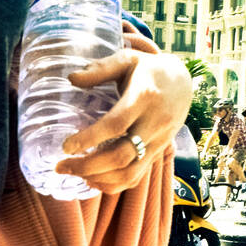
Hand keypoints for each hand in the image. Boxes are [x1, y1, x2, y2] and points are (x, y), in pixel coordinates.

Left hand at [54, 33, 193, 194]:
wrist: (183, 82)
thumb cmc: (149, 70)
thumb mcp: (128, 60)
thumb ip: (101, 68)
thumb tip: (71, 79)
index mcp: (145, 97)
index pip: (116, 124)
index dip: (90, 139)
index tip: (66, 146)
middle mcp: (155, 123)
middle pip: (121, 155)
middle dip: (88, 166)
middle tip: (61, 166)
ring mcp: (158, 141)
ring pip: (129, 172)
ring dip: (98, 179)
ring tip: (73, 173)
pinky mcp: (158, 153)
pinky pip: (136, 177)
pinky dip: (112, 185)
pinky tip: (91, 180)